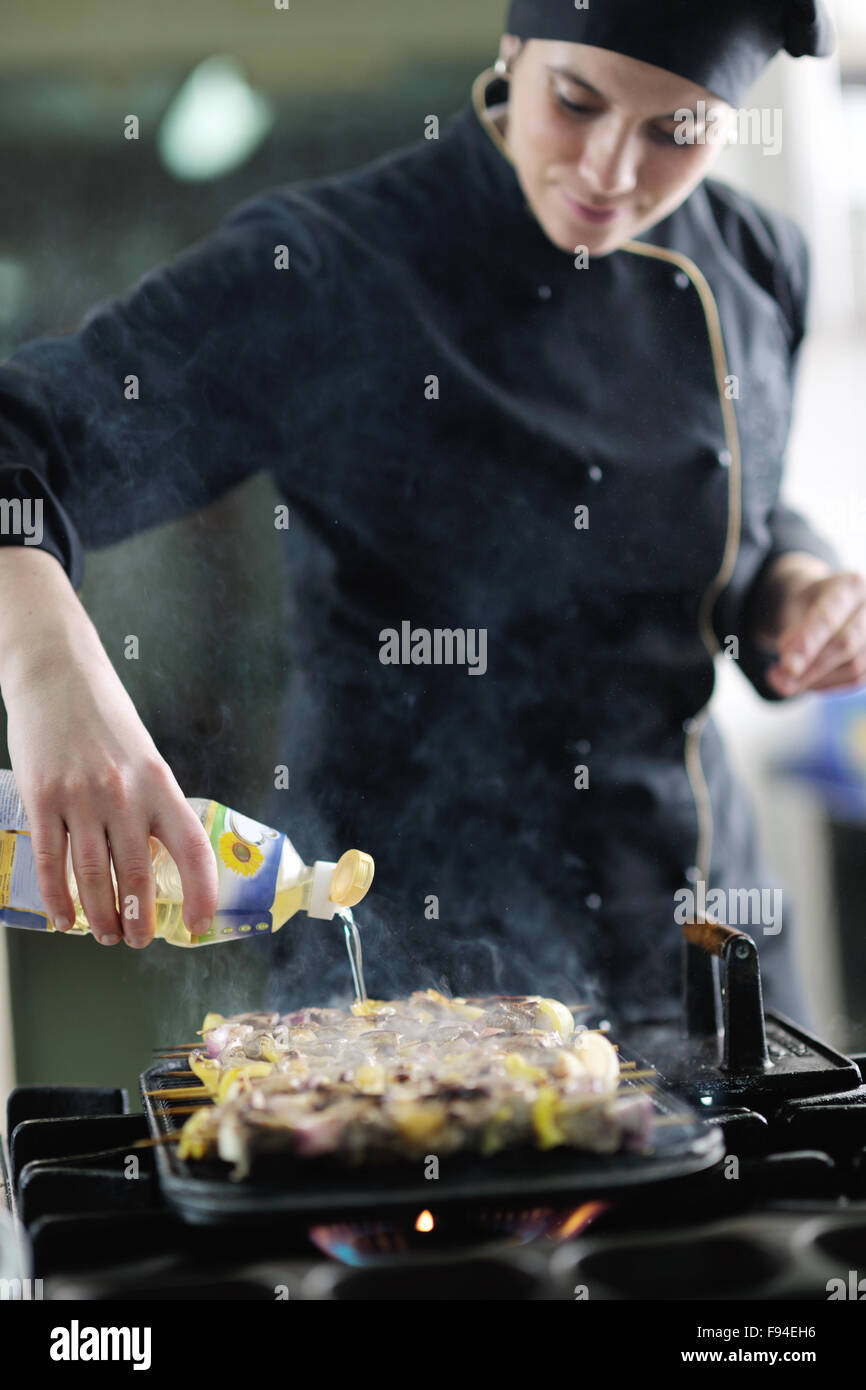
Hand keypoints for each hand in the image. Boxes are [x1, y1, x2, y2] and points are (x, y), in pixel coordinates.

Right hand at [0, 549, 218, 946]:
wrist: (55, 673)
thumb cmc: (103, 716)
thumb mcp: (143, 756)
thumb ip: (150, 802)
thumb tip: (157, 856)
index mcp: (159, 783)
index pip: (191, 848)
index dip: (200, 891)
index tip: (199, 923)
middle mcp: (125, 794)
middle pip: (138, 873)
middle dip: (138, 918)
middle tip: (135, 941)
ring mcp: (81, 798)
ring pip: (93, 876)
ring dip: (100, 915)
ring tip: (104, 935)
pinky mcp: (42, 798)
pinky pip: (51, 861)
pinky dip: (57, 897)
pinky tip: (64, 917)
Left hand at [753, 553, 865, 696]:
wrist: (830, 605)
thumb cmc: (810, 605)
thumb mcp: (794, 610)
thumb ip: (793, 636)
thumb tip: (790, 672)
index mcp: (850, 586)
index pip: (828, 617)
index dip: (807, 643)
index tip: (787, 667)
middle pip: (845, 643)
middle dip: (809, 668)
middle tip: (776, 679)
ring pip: (853, 668)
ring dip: (815, 681)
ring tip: (785, 680)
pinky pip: (856, 680)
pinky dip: (827, 685)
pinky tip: (806, 682)